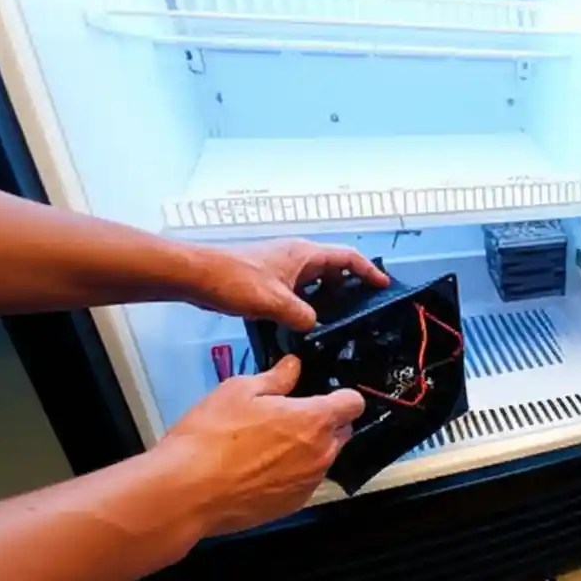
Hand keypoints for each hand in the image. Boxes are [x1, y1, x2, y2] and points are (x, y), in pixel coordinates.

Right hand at [160, 355, 364, 535]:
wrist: (187, 493)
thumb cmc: (212, 436)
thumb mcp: (238, 391)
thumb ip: (275, 378)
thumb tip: (293, 366)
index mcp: (314, 421)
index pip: (353, 403)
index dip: (341, 395)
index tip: (324, 393)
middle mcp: (321, 454)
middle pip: (341, 432)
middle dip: (324, 422)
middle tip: (287, 416)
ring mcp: (309, 484)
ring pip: (322, 458)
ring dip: (307, 449)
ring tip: (266, 445)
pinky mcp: (292, 506)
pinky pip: (303, 482)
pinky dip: (291, 474)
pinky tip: (258, 470)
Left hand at [192, 239, 388, 330]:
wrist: (197, 275)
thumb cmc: (236, 280)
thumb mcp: (275, 302)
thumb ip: (303, 317)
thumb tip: (314, 326)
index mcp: (304, 254)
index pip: (347, 258)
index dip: (368, 270)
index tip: (383, 284)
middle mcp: (296, 256)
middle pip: (332, 270)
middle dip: (347, 289)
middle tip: (358, 312)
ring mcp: (281, 267)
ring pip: (313, 282)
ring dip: (324, 299)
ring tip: (333, 322)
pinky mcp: (268, 279)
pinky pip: (297, 290)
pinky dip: (305, 304)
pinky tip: (302, 324)